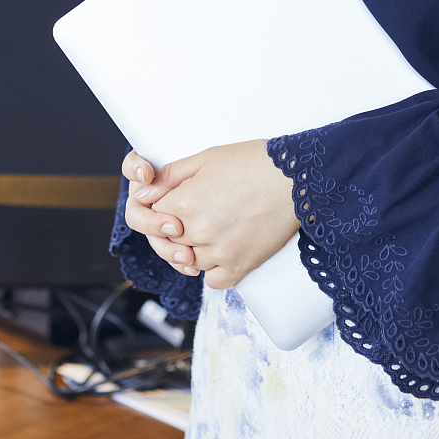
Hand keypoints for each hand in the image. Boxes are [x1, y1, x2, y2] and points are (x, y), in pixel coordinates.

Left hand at [127, 142, 298, 287]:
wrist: (296, 178)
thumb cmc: (254, 162)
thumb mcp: (206, 158)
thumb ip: (169, 176)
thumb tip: (143, 193)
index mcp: (185, 202)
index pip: (151, 214)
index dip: (159, 206)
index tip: (173, 201)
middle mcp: (198, 232)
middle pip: (165, 241)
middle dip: (171, 228)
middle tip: (191, 214)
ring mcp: (219, 253)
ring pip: (187, 261)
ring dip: (192, 248)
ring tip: (212, 225)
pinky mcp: (239, 267)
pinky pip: (211, 280)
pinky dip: (212, 268)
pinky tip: (222, 248)